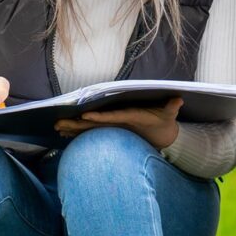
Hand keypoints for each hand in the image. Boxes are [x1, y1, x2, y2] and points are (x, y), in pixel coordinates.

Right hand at [54, 98, 182, 150]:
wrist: (163, 128)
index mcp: (129, 114)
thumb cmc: (165, 121)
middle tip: (58, 121)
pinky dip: (79, 134)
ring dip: (73, 127)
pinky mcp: (111, 131)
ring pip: (88, 126)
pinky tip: (65, 135)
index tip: (85, 115)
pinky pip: (91, 133)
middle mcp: (117, 118)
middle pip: (94, 119)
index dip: (99, 116)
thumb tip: (178, 100)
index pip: (112, 115)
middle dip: (76, 121)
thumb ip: (171, 108)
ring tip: (57, 127)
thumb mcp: (169, 114)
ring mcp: (112, 125)